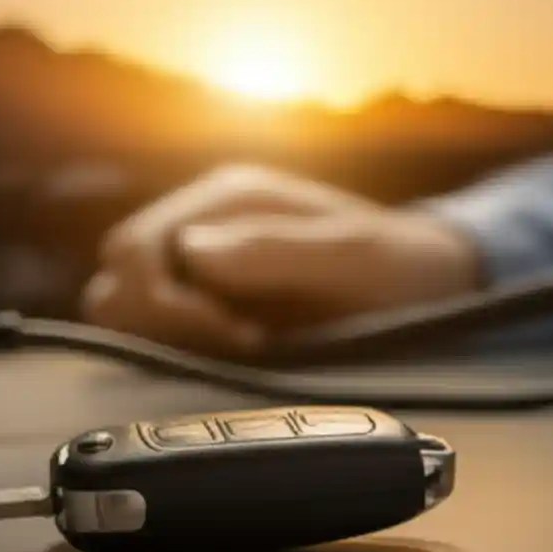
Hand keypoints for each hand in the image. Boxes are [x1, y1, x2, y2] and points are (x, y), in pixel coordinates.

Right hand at [82, 165, 481, 356]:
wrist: (434, 282)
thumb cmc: (402, 265)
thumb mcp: (353, 255)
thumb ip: (274, 249)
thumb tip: (191, 251)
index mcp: (228, 198)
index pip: (135, 247)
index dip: (165, 300)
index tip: (233, 334)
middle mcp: (203, 222)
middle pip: (118, 272)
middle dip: (160, 319)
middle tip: (235, 344)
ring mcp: (204, 261)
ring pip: (126, 302)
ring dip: (167, 335)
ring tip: (241, 349)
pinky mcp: (212, 300)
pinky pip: (159, 327)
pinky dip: (184, 346)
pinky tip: (240, 353)